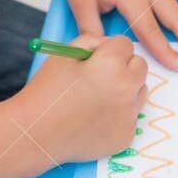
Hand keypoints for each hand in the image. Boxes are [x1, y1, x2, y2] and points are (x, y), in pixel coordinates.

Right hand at [13, 36, 147, 163]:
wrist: (36, 134)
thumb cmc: (46, 92)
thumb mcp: (64, 55)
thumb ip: (91, 42)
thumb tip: (110, 44)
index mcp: (111, 64)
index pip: (126, 44)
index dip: (110, 49)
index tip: (98, 59)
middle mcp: (126, 89)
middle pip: (140, 66)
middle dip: (124, 66)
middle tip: (102, 76)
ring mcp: (128, 115)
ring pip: (140, 92)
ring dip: (126, 90)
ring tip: (97, 98)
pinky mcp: (126, 136)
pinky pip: (131, 117)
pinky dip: (118, 115)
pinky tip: (96, 118)